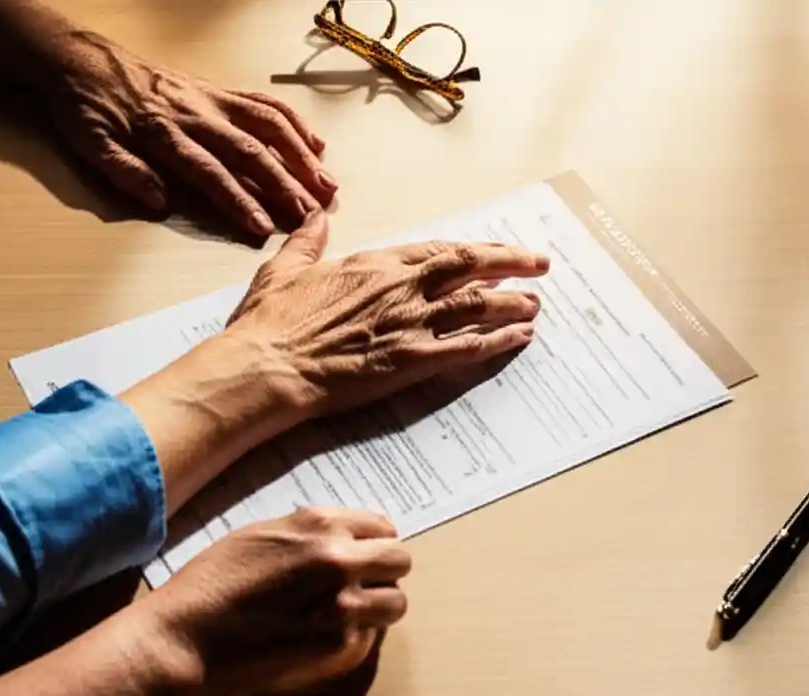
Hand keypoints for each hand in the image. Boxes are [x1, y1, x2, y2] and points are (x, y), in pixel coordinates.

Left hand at [44, 30, 335, 232]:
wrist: (81, 59)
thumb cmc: (85, 107)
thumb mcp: (88, 143)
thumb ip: (124, 172)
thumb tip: (158, 203)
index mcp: (163, 133)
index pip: (210, 172)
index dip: (239, 201)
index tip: (263, 228)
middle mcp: (196, 114)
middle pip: (249, 152)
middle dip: (285, 185)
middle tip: (310, 214)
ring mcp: (211, 98)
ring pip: (267, 125)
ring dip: (300, 156)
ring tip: (326, 185)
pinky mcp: (217, 89)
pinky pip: (262, 103)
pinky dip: (292, 123)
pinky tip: (313, 144)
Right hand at [142, 508, 410, 695]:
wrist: (187, 635)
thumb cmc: (211, 583)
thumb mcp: (258, 535)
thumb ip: (303, 531)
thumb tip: (330, 535)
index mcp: (318, 525)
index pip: (381, 527)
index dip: (374, 544)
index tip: (365, 557)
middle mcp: (338, 557)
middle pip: (398, 560)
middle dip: (384, 572)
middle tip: (364, 586)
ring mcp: (342, 601)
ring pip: (396, 601)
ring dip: (379, 607)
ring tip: (352, 615)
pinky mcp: (338, 642)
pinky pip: (371, 636)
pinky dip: (357, 637)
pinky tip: (328, 636)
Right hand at [224, 211, 550, 417]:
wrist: (269, 365)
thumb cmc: (271, 323)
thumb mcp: (283, 269)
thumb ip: (307, 241)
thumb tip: (316, 216)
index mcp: (373, 263)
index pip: (436, 250)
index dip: (469, 251)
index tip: (491, 252)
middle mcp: (400, 287)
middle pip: (469, 267)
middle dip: (510, 263)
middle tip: (539, 263)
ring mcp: (410, 322)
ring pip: (477, 305)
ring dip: (512, 302)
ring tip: (536, 303)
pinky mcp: (412, 360)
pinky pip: (467, 348)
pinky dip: (498, 341)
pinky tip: (519, 338)